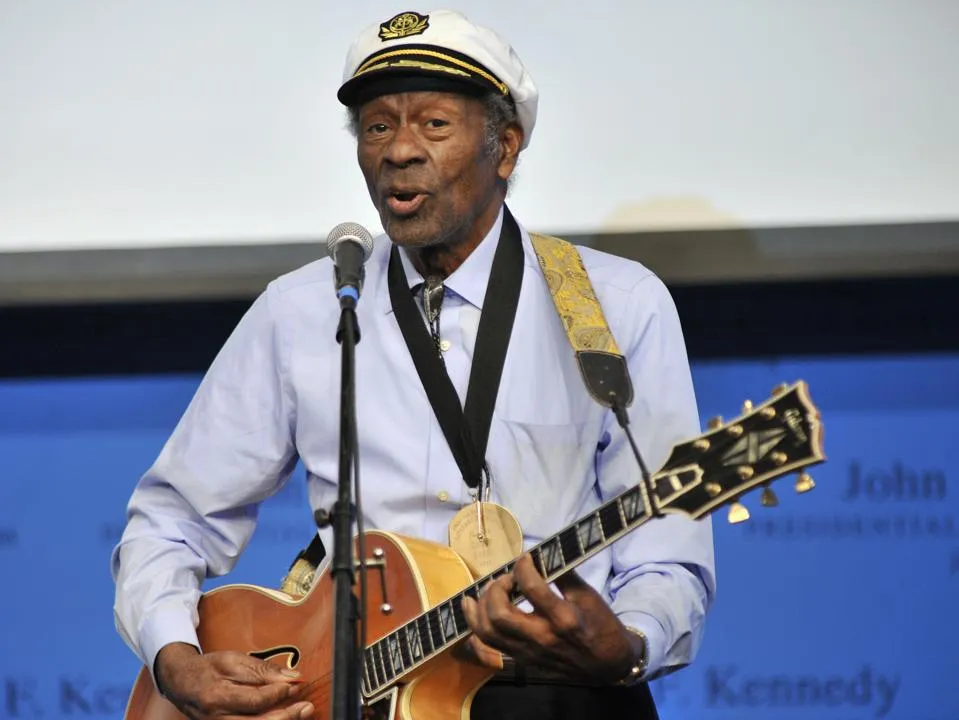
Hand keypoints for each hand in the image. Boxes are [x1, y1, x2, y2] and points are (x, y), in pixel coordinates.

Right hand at [154, 642, 313, 719]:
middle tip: (306, 706)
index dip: (277, 694)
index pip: (254, 701)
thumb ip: (262, 670)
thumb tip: (292, 678)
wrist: (181, 683)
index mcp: (217, 697)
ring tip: (300, 712)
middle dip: (286, 716)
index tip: (294, 685)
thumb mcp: (233, 660)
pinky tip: (283, 717)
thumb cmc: (208, 668)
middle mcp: (216, 719)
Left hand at [460, 554, 641, 682]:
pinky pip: (490, 647)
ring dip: (479, 609)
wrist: (608, 665)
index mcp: (562, 618)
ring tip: (484, 592)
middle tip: (505, 579)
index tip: (524, 558)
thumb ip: (563, 574)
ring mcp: (529, 652)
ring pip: (488, 633)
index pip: (531, 587)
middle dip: (495, 590)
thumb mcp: (588, 596)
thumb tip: (542, 553)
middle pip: (500, 615)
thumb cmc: (602, 626)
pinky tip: (475, 613)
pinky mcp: (523, 660)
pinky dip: (478, 629)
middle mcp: (541, 637)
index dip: (522, 567)